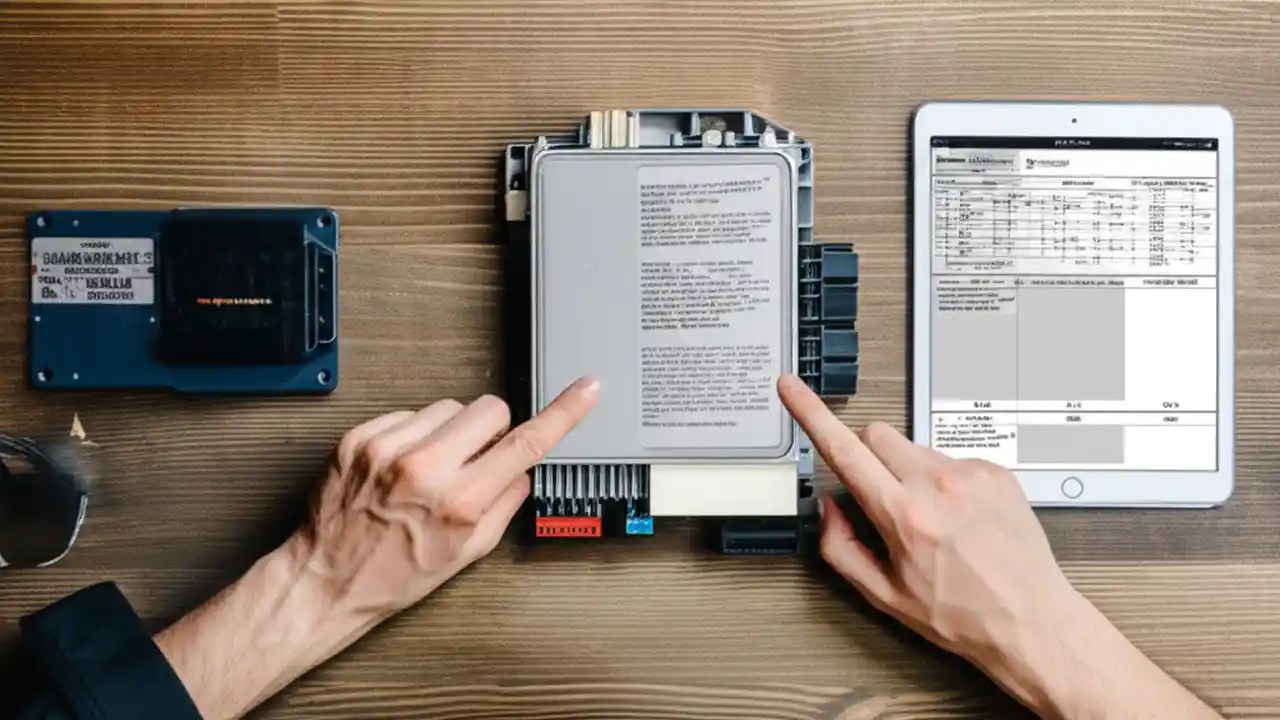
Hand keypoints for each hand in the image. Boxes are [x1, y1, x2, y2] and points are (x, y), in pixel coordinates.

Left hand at [156, 378, 598, 718]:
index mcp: (460, 502)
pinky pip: (407, 413)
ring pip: (448, 406)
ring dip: (450, 430)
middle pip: (489, 408)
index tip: (585, 390)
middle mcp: (425, 469)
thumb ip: (505, 503)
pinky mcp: (359, 438)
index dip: (563, 413)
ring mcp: (388, 449)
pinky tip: (400, 465)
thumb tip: (524, 466)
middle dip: (491, 430)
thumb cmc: (394, 575)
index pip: (525, 444)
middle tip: (474, 460)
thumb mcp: (468, 552)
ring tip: (429, 468)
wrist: (325, 580)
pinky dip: (412, 433)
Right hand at [777, 374, 1220, 718]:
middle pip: (877, 434)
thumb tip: (829, 508)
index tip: (792, 387)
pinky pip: (951, 458)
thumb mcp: (884, 595)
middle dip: (868, 458)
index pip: (844, 450)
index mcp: (904, 516)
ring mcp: (971, 474)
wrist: (1032, 621)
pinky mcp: (996, 472)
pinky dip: (946, 481)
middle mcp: (938, 486)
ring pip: (914, 447)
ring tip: (933, 519)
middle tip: (883, 499)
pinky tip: (960, 517)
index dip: (810, 413)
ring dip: (910, 472)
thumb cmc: (964, 615)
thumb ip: (841, 547)